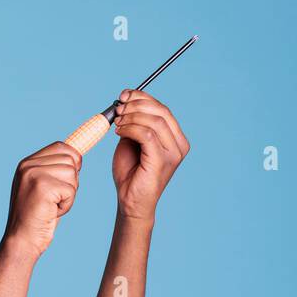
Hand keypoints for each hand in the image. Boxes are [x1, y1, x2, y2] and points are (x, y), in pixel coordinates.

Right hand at [4, 141, 81, 257]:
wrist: (21, 241)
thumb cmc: (36, 218)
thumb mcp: (43, 188)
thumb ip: (55, 170)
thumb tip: (78, 156)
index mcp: (27, 163)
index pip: (61, 146)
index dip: (73, 162)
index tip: (67, 182)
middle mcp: (28, 165)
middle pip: (70, 160)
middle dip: (70, 182)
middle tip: (54, 200)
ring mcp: (34, 174)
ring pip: (72, 175)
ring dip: (68, 195)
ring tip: (51, 206)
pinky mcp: (42, 187)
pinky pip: (71, 190)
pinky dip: (67, 205)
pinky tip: (52, 212)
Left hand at [111, 91, 189, 221]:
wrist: (129, 201)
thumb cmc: (131, 173)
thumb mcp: (131, 140)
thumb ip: (134, 122)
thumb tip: (127, 99)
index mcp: (175, 138)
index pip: (162, 109)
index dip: (142, 97)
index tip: (124, 95)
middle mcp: (179, 145)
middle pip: (161, 111)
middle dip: (136, 104)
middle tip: (118, 107)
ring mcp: (173, 153)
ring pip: (154, 121)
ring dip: (131, 117)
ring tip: (117, 123)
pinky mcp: (162, 161)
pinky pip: (147, 134)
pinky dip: (131, 129)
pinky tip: (119, 133)